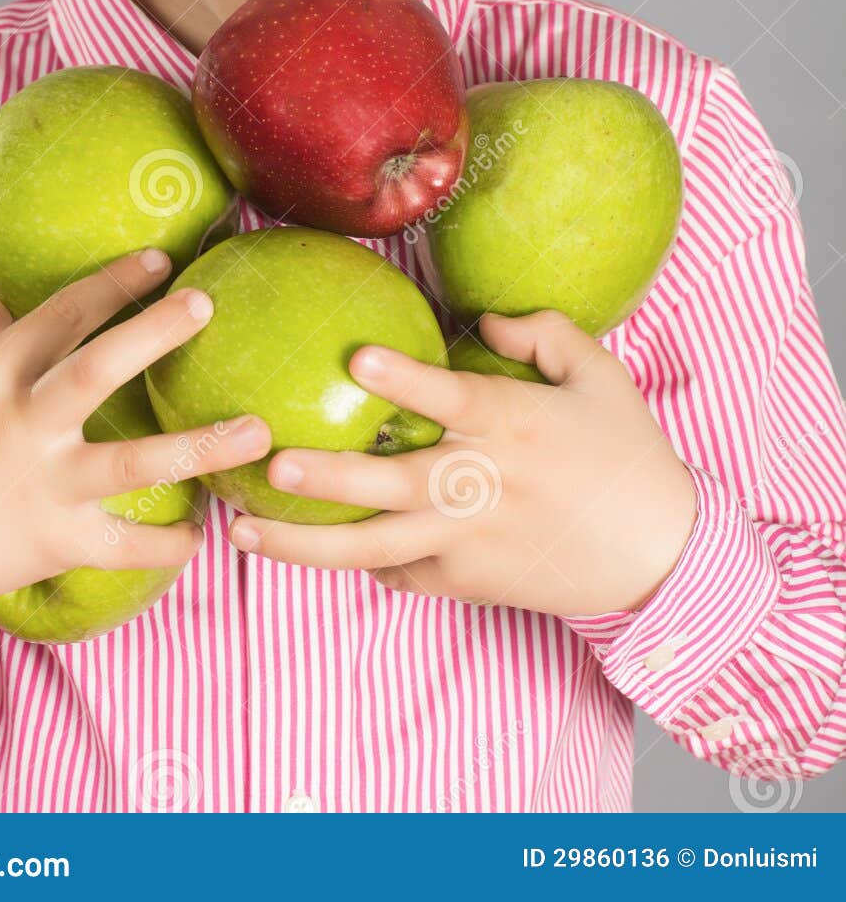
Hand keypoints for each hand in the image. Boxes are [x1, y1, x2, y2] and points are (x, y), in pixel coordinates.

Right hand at [0, 252, 270, 609]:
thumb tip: (11, 306)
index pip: (59, 315)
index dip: (111, 283)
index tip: (159, 259)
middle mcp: (22, 428)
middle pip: (98, 370)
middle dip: (156, 332)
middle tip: (206, 303)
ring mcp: (43, 488)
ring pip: (133, 462)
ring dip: (201, 445)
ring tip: (259, 432)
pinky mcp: (55, 544)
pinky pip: (125, 545)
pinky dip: (167, 544)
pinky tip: (202, 535)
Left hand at [229, 310, 696, 615]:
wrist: (657, 556)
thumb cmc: (627, 455)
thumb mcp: (600, 377)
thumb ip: (542, 334)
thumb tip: (482, 320)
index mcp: (512, 426)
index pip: (450, 400)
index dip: (405, 381)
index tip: (358, 360)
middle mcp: (480, 486)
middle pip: (391, 485)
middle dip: (328, 476)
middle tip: (272, 461)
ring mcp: (466, 541)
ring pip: (372, 546)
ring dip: (305, 541)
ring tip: (243, 529)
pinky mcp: (464, 581)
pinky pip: (397, 571)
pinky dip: (355, 560)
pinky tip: (302, 549)